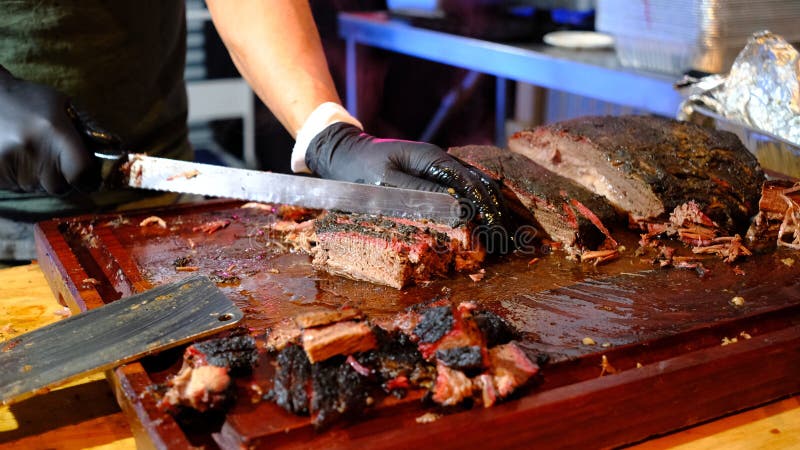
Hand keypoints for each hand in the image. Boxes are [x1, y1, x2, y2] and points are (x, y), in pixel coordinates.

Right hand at [0, 69, 101, 193]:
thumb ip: (89, 127)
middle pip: (59, 187)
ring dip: (37, 178)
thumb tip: (117, 150)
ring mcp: (9, 163)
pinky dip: (17, 178)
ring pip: (36, 188)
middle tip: (50, 157)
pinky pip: (14, 188)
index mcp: (56, 133)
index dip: (85, 178)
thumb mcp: (63, 105)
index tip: (83, 175)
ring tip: (28, 152)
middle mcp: (33, 150)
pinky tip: (13, 156)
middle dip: (60, 178)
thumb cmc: (29, 99)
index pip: (81, 175)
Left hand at [305, 122, 509, 230]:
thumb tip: (456, 209)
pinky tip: (487, 220)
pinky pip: (463, 186)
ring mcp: (438, 165)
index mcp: (432, 158)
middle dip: (496, 210)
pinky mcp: (433, 173)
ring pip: (476, 184)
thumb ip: (420, 193)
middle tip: (507, 238)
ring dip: (491, 207)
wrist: (345, 152)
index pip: (470, 183)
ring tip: (505, 232)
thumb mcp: (385, 183)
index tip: (496, 230)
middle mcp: (440, 159)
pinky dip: (478, 202)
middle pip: (479, 183)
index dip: (486, 208)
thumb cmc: (359, 170)